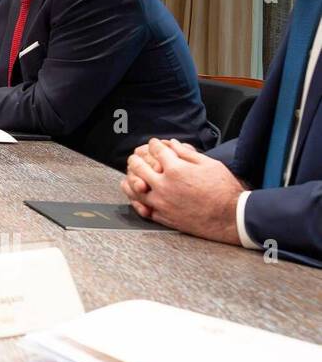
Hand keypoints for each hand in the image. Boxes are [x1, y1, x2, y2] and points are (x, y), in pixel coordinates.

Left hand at [122, 139, 242, 244]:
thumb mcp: (209, 164)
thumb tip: (172, 144)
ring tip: (131, 173)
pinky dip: (136, 199)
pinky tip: (136, 194)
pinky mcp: (163, 217)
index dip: (155, 144)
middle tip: (136, 156)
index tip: (154, 144)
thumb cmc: (224, 190)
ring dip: (130, 178)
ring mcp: (161, 203)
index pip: (157, 151)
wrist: (232, 217)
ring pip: (135, 188)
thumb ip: (187, 153)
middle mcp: (164, 185)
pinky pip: (142, 207)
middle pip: (139, 167)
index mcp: (175, 169)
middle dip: (137, 158)